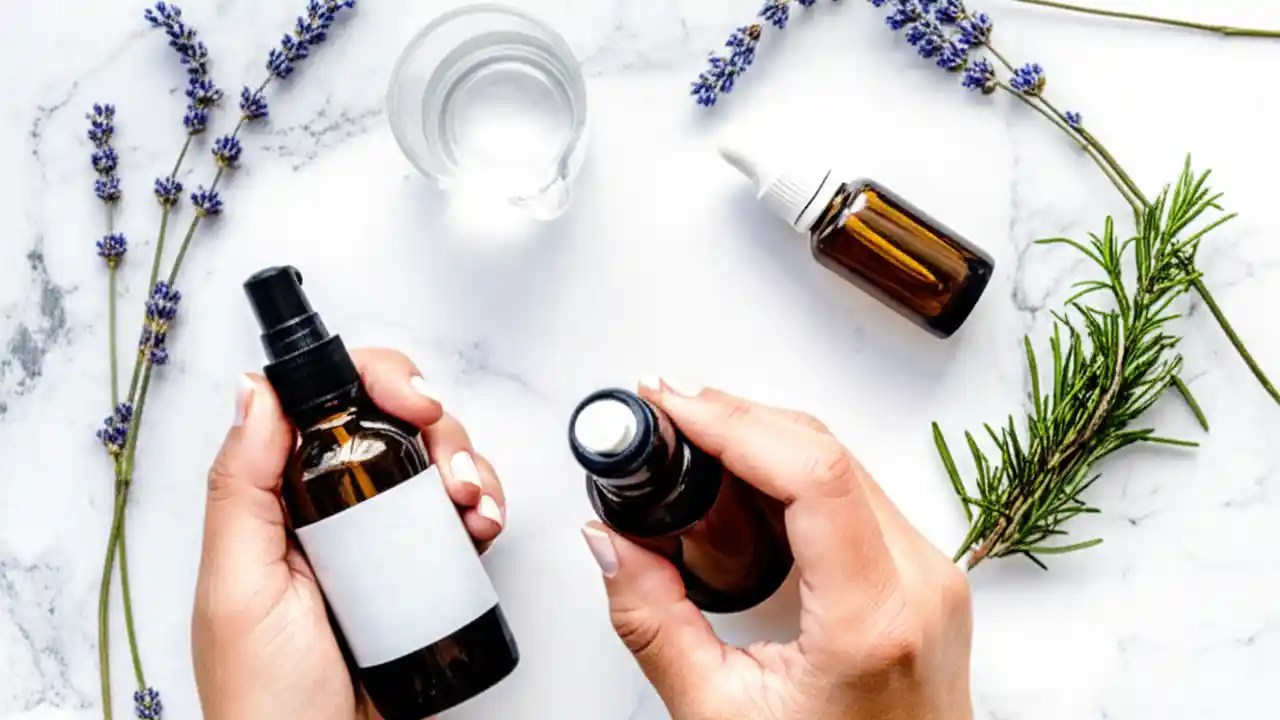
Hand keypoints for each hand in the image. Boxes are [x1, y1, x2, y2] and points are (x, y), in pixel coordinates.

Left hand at [192, 348, 506, 719]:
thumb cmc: (265, 698)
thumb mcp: (238, 588)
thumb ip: (240, 487)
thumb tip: (256, 389)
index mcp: (275, 500)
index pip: (321, 404)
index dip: (373, 381)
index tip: (409, 401)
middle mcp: (329, 509)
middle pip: (391, 422)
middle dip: (435, 425)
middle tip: (448, 465)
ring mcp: (380, 538)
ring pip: (433, 462)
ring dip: (469, 465)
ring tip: (474, 506)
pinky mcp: (421, 568)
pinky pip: (459, 514)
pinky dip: (485, 504)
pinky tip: (485, 525)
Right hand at [582, 381, 972, 719]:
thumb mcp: (719, 717)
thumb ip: (653, 623)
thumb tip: (609, 542)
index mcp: (873, 622)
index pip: (813, 474)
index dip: (733, 421)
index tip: (670, 406)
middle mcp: (920, 584)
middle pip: (826, 453)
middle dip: (736, 417)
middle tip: (664, 414)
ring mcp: (932, 575)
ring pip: (844, 461)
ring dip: (764, 436)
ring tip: (691, 440)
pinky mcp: (926, 575)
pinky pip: (858, 490)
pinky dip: (794, 467)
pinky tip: (743, 473)